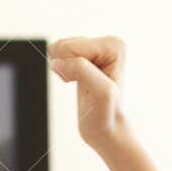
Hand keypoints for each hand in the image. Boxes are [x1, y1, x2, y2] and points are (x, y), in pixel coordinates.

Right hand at [48, 35, 131, 151]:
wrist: (107, 128)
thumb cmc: (106, 114)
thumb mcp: (99, 93)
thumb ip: (81, 71)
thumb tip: (57, 62)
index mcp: (114, 45)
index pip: (71, 47)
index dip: (71, 70)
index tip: (88, 85)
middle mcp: (107, 41)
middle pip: (64, 45)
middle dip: (67, 68)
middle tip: (84, 86)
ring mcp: (96, 48)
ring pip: (59, 50)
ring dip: (65, 71)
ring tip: (83, 85)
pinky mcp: (86, 55)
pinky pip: (59, 55)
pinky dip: (63, 71)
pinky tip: (77, 82)